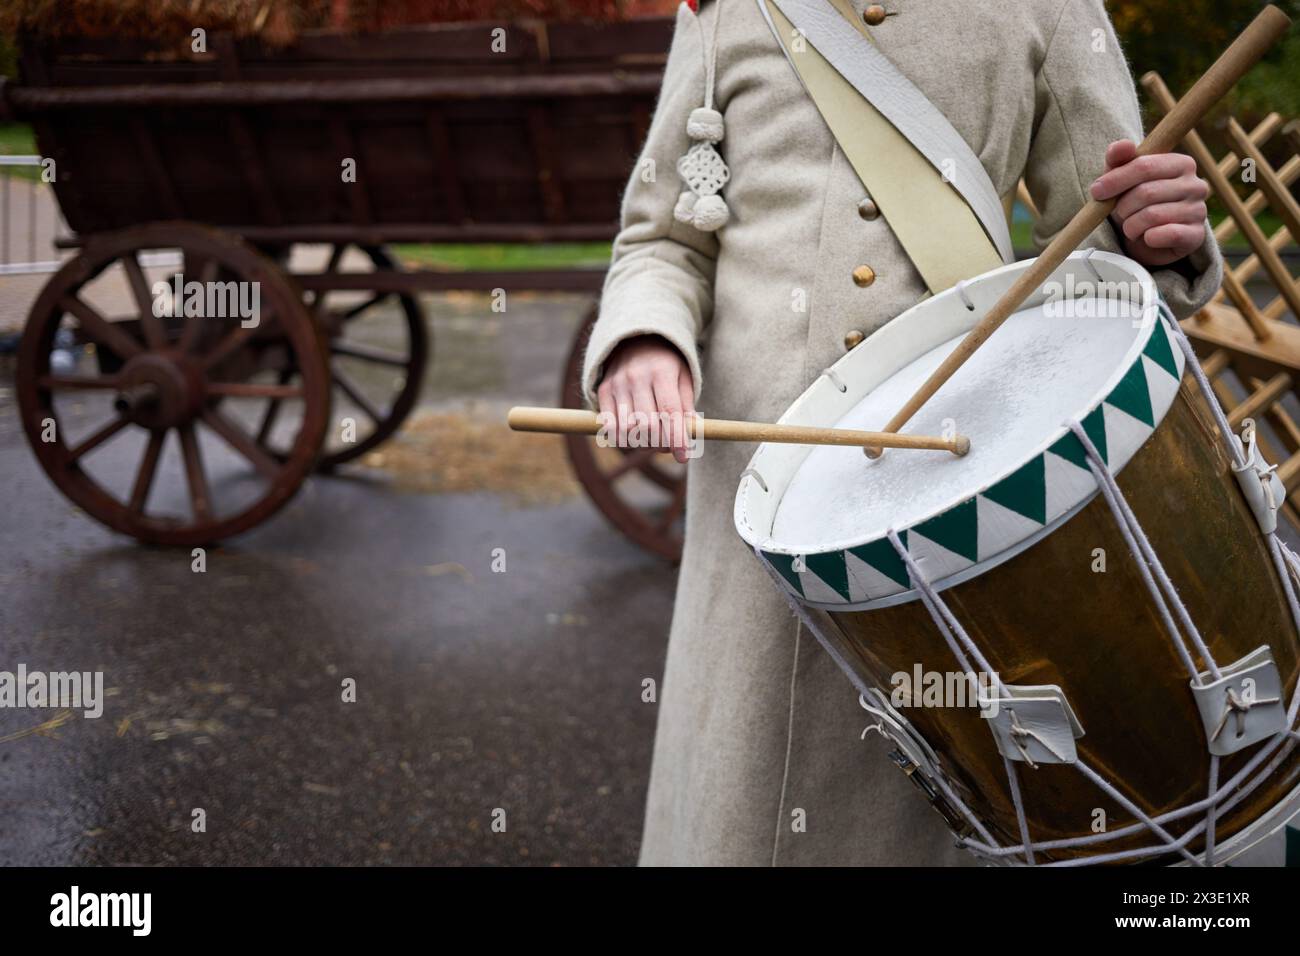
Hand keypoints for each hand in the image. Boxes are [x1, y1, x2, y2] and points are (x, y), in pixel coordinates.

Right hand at [596, 335, 695, 463]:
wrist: (636, 339)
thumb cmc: (666, 364)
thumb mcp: (683, 377)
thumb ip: (687, 405)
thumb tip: (692, 432)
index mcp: (662, 372)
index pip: (669, 412)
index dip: (677, 438)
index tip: (683, 457)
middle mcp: (636, 377)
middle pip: (647, 425)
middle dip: (660, 444)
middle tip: (668, 447)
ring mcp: (617, 384)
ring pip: (627, 429)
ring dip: (641, 444)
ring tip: (651, 441)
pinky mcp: (603, 390)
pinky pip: (609, 426)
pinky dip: (621, 439)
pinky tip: (633, 437)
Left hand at [1090, 139, 1208, 267]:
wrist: (1147, 240)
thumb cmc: (1133, 204)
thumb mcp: (1122, 179)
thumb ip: (1119, 159)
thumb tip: (1122, 145)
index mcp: (1181, 163)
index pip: (1145, 166)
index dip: (1116, 179)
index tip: (1097, 191)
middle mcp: (1196, 184)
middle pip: (1146, 192)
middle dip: (1122, 207)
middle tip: (1119, 214)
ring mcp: (1199, 210)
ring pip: (1152, 215)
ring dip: (1131, 226)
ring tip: (1131, 228)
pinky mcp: (1196, 235)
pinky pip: (1166, 234)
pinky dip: (1148, 238)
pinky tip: (1147, 238)